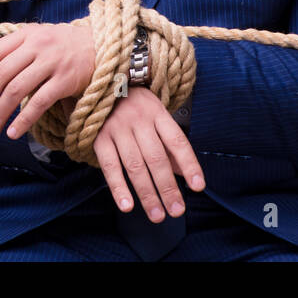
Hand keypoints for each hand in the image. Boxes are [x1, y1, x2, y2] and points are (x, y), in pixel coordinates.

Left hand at [0, 23, 94, 140]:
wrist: (104, 45)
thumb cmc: (64, 46)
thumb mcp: (40, 38)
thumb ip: (17, 52)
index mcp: (26, 34)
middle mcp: (37, 45)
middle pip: (1, 75)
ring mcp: (52, 62)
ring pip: (16, 90)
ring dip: (0, 113)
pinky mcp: (66, 80)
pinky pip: (39, 102)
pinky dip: (23, 120)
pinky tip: (14, 133)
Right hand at [94, 86, 204, 222]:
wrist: (99, 82)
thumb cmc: (133, 103)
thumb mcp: (155, 114)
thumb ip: (168, 142)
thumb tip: (183, 173)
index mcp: (157, 112)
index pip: (177, 141)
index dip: (189, 165)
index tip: (198, 186)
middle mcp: (139, 120)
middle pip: (157, 159)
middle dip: (168, 188)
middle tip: (176, 210)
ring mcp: (118, 128)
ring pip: (135, 166)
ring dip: (147, 194)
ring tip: (157, 215)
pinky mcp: (99, 138)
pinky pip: (110, 166)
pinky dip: (118, 188)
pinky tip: (127, 206)